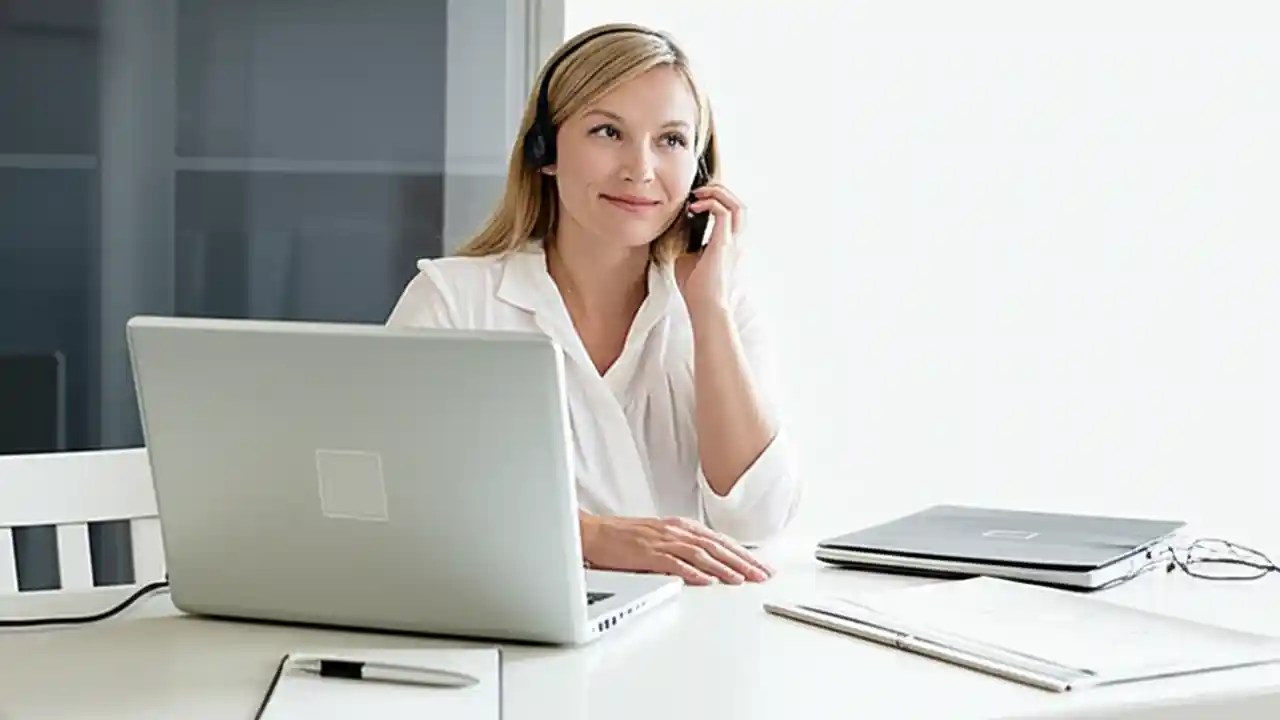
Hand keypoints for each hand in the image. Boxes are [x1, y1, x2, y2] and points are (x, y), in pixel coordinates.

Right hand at [580, 514, 773, 585]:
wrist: (592, 533)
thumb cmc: (622, 537)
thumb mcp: (659, 537)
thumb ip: (683, 547)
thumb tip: (708, 562)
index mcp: (679, 527)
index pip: (719, 540)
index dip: (742, 553)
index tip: (759, 566)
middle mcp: (674, 531)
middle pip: (716, 546)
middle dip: (742, 562)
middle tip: (761, 575)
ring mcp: (661, 541)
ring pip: (700, 553)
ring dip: (724, 567)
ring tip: (741, 579)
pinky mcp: (647, 554)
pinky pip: (674, 562)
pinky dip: (693, 571)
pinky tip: (707, 580)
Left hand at [682, 183, 744, 312]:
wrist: (703, 305)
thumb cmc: (696, 288)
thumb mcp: (687, 257)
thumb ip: (687, 242)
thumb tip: (678, 227)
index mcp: (728, 243)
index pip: (731, 213)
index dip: (717, 200)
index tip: (695, 200)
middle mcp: (735, 240)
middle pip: (739, 205)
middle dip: (720, 191)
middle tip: (699, 191)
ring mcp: (732, 241)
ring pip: (737, 205)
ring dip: (718, 193)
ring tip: (699, 194)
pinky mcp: (724, 243)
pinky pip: (724, 212)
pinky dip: (711, 203)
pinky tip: (694, 208)